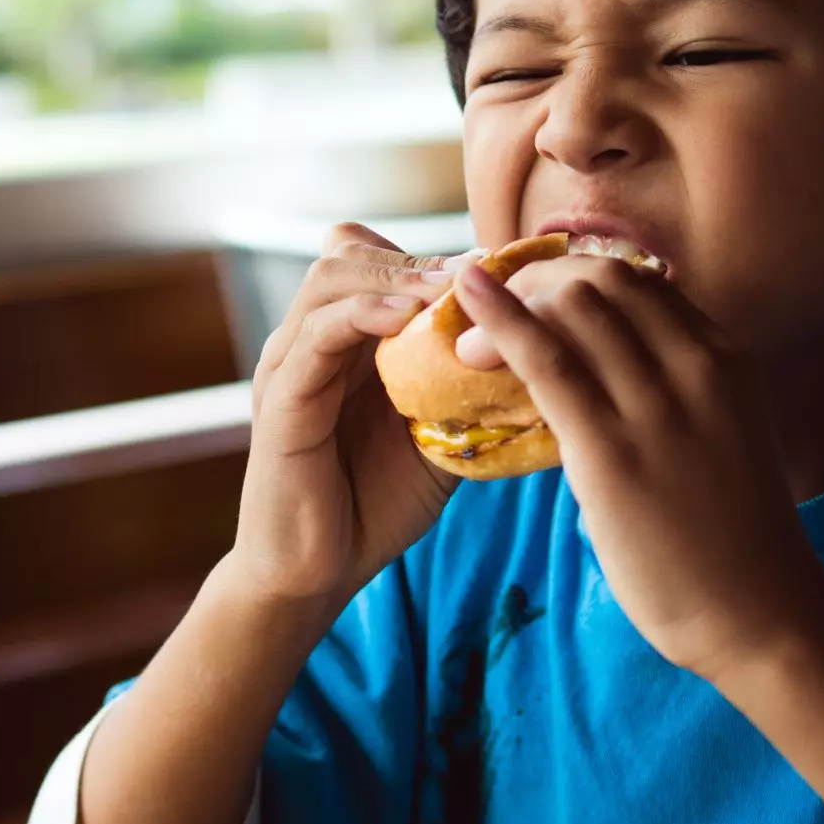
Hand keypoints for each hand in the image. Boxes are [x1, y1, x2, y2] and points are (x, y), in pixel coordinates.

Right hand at [230, 224, 470, 606]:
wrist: (317, 573)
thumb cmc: (374, 506)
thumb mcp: (438, 437)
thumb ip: (470, 394)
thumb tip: (543, 364)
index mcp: (346, 343)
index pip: (378, 261)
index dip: (434, 256)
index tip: (499, 271)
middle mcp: (312, 340)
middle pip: (350, 250)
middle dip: (416, 254)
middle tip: (479, 272)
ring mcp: (291, 363)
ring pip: (331, 276)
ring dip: (395, 272)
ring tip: (449, 288)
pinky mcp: (281, 397)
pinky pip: (316, 333)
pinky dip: (364, 313)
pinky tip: (408, 318)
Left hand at [454, 255, 823, 683]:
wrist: (763, 614)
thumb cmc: (732, 543)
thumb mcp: (714, 441)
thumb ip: (669, 399)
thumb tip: (602, 382)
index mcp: (725, 358)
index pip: (639, 282)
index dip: (571, 276)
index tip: (526, 296)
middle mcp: (697, 365)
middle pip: (601, 280)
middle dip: (534, 282)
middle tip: (485, 314)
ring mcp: (658, 404)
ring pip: (572, 305)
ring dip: (510, 302)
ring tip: (463, 329)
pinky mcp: (612, 449)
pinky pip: (546, 360)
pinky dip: (498, 320)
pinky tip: (465, 301)